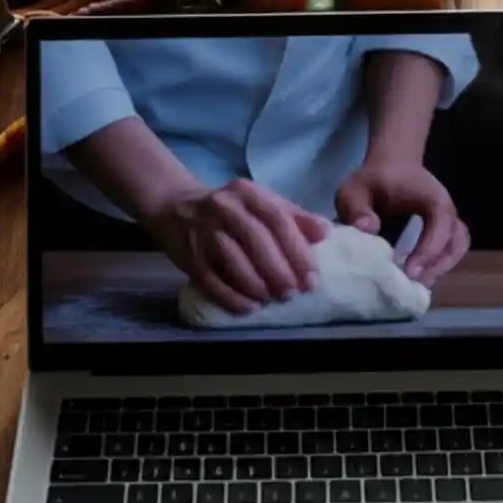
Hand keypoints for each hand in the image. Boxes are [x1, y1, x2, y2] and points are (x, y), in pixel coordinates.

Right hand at [148, 179, 329, 313]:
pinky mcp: (188, 255)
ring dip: (256, 284)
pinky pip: (210, 279)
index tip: (312, 275)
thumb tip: (325, 233)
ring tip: (272, 299)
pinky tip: (248, 308)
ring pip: (232, 259)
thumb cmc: (232, 211)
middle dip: (278, 270)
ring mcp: (204, 231)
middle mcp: (225, 208)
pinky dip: (230, 296)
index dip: (296, 249)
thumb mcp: (262, 204)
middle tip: (293, 292)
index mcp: (249, 194)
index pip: (277, 218)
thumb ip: (294, 218)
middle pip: (256, 240)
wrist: (177, 208)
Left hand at [335, 161, 469, 285]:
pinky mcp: (443, 231)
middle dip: (438, 266)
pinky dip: (438, 266)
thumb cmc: (375, 179)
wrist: (390, 166)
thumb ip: (357, 208)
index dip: (429, 249)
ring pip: (458, 248)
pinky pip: (451, 251)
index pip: (441, 224)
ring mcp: (447, 221)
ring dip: (441, 269)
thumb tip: (368, 229)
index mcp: (431, 197)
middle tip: (412, 284)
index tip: (409, 270)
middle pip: (458, 241)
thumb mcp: (355, 189)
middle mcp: (446, 210)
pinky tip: (417, 277)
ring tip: (416, 285)